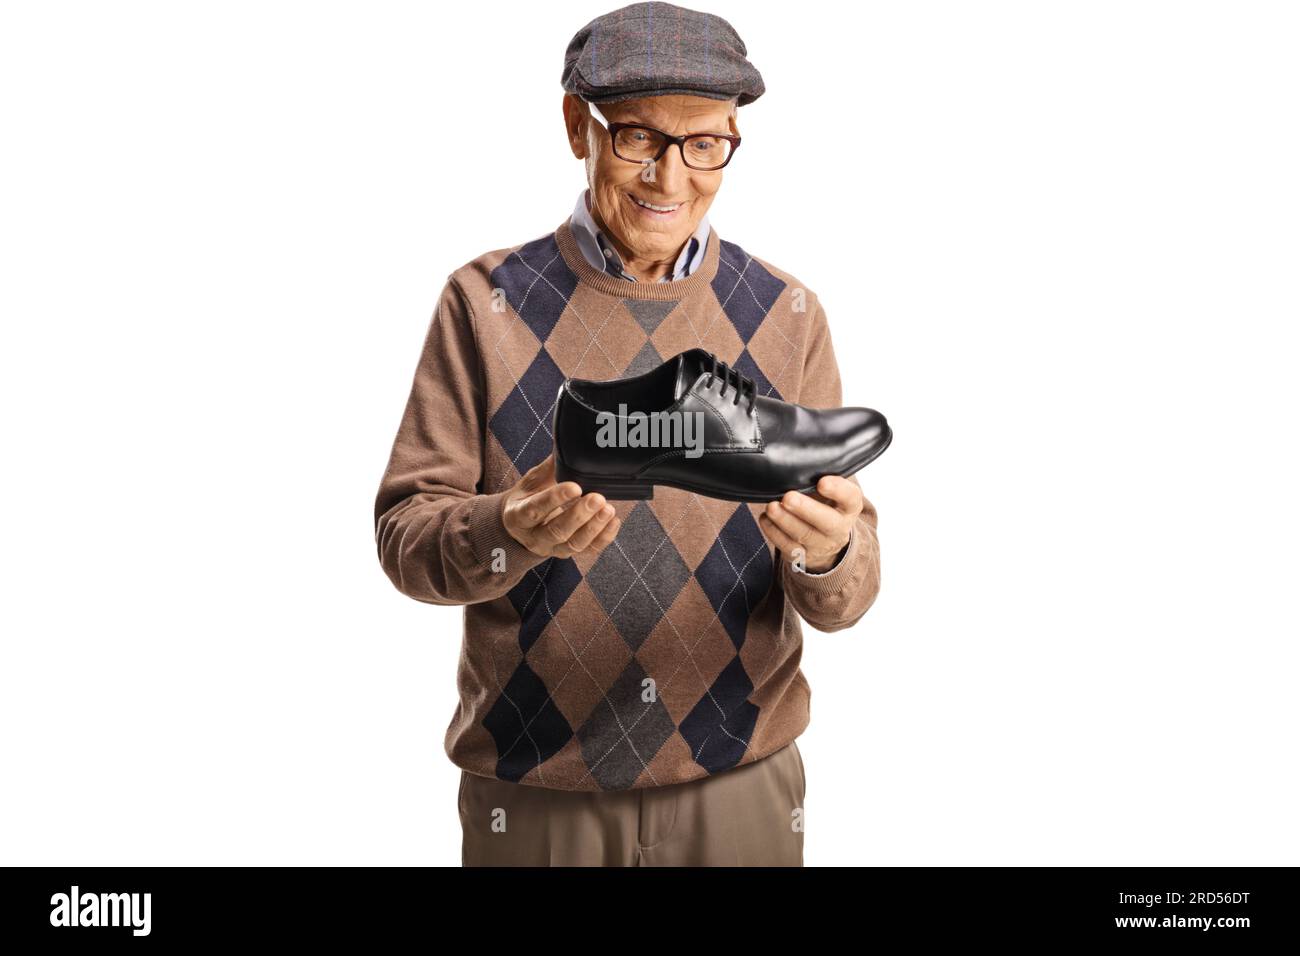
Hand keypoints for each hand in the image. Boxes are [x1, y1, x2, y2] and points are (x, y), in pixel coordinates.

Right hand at [503, 454, 620, 558]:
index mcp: (518, 516)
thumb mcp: (531, 482)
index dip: (555, 499)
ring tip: (608, 509)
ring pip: (573, 544)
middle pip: (557, 530)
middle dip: (579, 515)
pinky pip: (588, 551)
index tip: (575, 486)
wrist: (523, 525)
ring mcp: (552, 548)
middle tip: (597, 498)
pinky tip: (613, 521)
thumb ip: (550, 468)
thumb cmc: (528, 497)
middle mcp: (534, 537)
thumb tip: (567, 444)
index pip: (535, 509)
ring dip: (593, 527)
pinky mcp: (568, 553)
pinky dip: (603, 538)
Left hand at [758, 475, 862, 572]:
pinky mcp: (802, 555)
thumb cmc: (825, 504)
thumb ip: (820, 475)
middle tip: (788, 497)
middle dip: (806, 509)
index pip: (850, 498)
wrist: (826, 538)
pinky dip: (774, 532)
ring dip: (785, 520)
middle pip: (827, 522)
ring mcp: (821, 544)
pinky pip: (787, 547)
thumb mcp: (831, 490)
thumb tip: (797, 454)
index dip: (838, 490)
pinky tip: (765, 518)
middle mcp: (839, 528)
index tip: (822, 482)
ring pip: (804, 535)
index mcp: (849, 507)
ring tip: (771, 507)